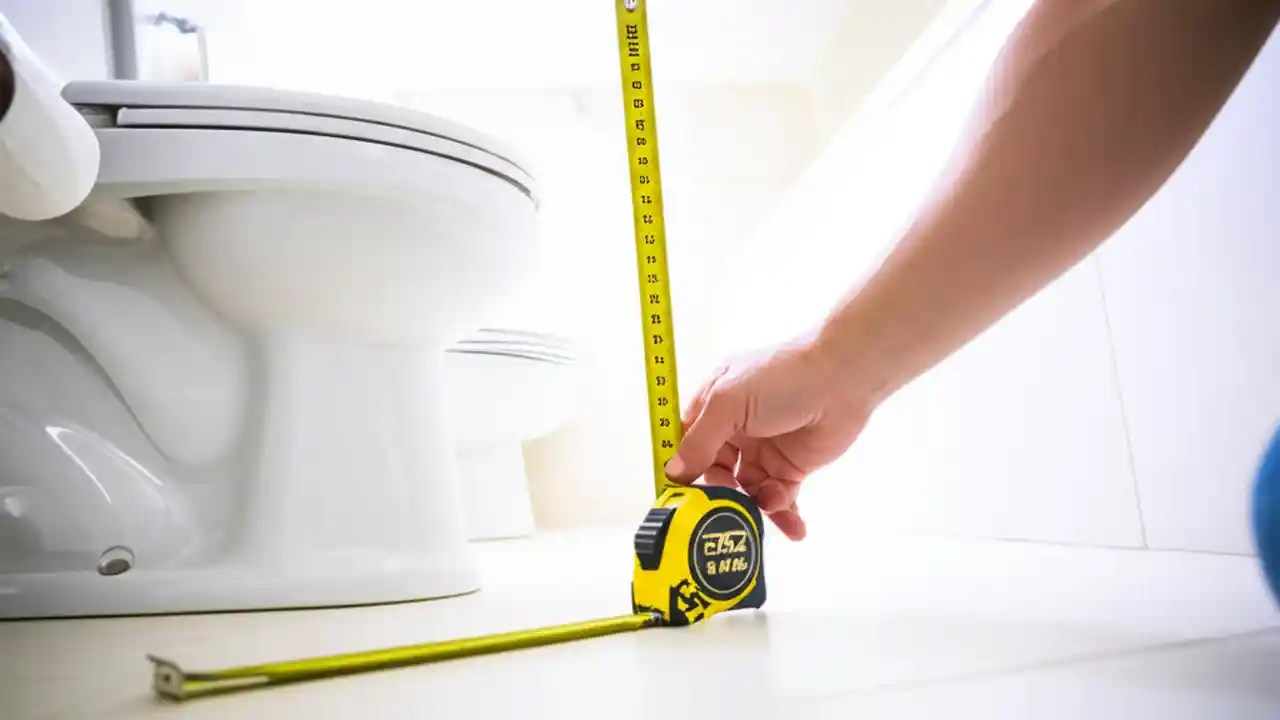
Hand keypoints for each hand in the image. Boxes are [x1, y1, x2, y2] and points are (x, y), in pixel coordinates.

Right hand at [665, 333, 874, 539]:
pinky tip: (794, 528)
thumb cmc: (781, 378)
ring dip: (754, 505)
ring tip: (771, 506)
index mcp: (714, 406)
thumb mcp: (728, 403)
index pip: (687, 444)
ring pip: (746, 491)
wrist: (842, 379)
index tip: (680, 496)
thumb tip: (673, 473)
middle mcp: (736, 430)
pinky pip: (778, 498)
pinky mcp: (791, 467)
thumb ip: (699, 441)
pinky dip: (783, 515)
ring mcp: (763, 450)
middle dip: (721, 494)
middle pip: (715, 473)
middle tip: (728, 509)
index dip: (682, 469)